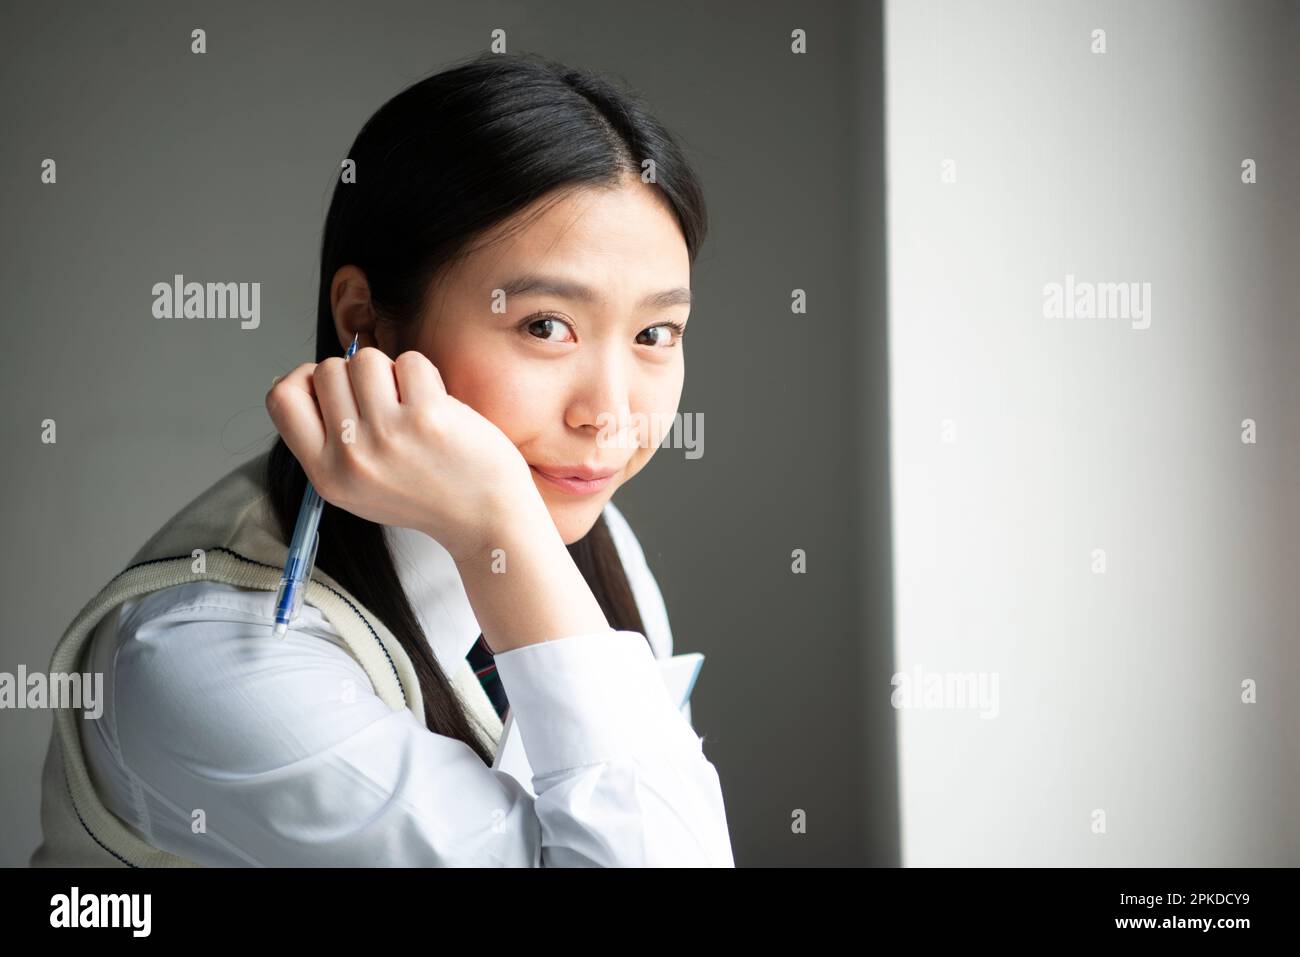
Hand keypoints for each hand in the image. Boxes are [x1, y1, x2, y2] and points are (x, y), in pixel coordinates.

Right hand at [266, 347, 538, 561]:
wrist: (485, 520)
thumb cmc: (427, 496)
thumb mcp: (358, 486)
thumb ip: (329, 441)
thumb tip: (306, 378)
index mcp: (326, 474)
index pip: (281, 400)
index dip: (301, 378)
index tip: (327, 383)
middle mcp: (351, 456)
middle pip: (327, 371)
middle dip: (356, 375)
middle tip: (385, 402)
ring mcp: (387, 435)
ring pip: (365, 359)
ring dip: (390, 371)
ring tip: (410, 402)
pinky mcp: (426, 417)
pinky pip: (409, 361)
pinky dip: (424, 374)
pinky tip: (435, 405)